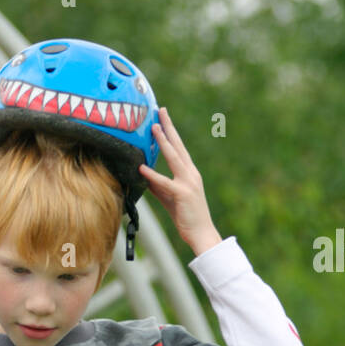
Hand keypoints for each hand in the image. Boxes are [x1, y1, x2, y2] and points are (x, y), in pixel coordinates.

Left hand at [138, 107, 221, 254]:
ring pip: (174, 158)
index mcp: (189, 173)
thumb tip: (144, 175)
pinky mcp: (183, 195)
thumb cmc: (186, 216)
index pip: (178, 148)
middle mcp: (190, 174)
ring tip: (153, 128)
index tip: (162, 118)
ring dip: (164, 142)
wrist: (202, 234)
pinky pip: (165, 183)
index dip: (170, 132)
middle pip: (178, 146)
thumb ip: (158, 186)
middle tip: (161, 110)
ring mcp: (188, 183)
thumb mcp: (169, 197)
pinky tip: (142, 167)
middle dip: (169, 127)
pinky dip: (153, 175)